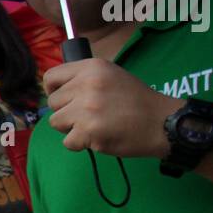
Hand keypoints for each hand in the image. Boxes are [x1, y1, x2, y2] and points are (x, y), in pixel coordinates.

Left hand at [44, 58, 178, 157]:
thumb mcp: (111, 75)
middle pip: (52, 102)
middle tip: (88, 115)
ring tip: (92, 126)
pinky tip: (98, 138)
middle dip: (66, 112)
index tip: (64, 99)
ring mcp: (86, 108)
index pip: (50, 76)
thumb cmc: (136, 100)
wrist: (161, 122)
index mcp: (91, 67)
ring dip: (70, 128)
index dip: (53, 90)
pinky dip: (80, 144)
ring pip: (55, 122)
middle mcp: (86, 84)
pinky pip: (67, 141)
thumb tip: (56, 91)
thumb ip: (84, 79)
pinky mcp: (88, 130)